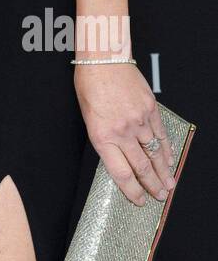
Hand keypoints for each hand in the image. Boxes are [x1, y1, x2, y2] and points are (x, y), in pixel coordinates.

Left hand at [74, 63, 175, 205]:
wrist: (103, 60)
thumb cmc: (90, 86)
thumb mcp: (89, 118)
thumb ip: (105, 140)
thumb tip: (120, 159)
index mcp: (102, 137)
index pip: (121, 174)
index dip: (132, 191)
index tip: (138, 200)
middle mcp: (122, 131)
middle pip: (141, 167)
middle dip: (151, 186)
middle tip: (159, 197)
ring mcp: (138, 120)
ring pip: (155, 153)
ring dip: (164, 171)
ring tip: (169, 184)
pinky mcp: (150, 109)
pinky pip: (161, 134)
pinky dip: (167, 149)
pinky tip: (170, 159)